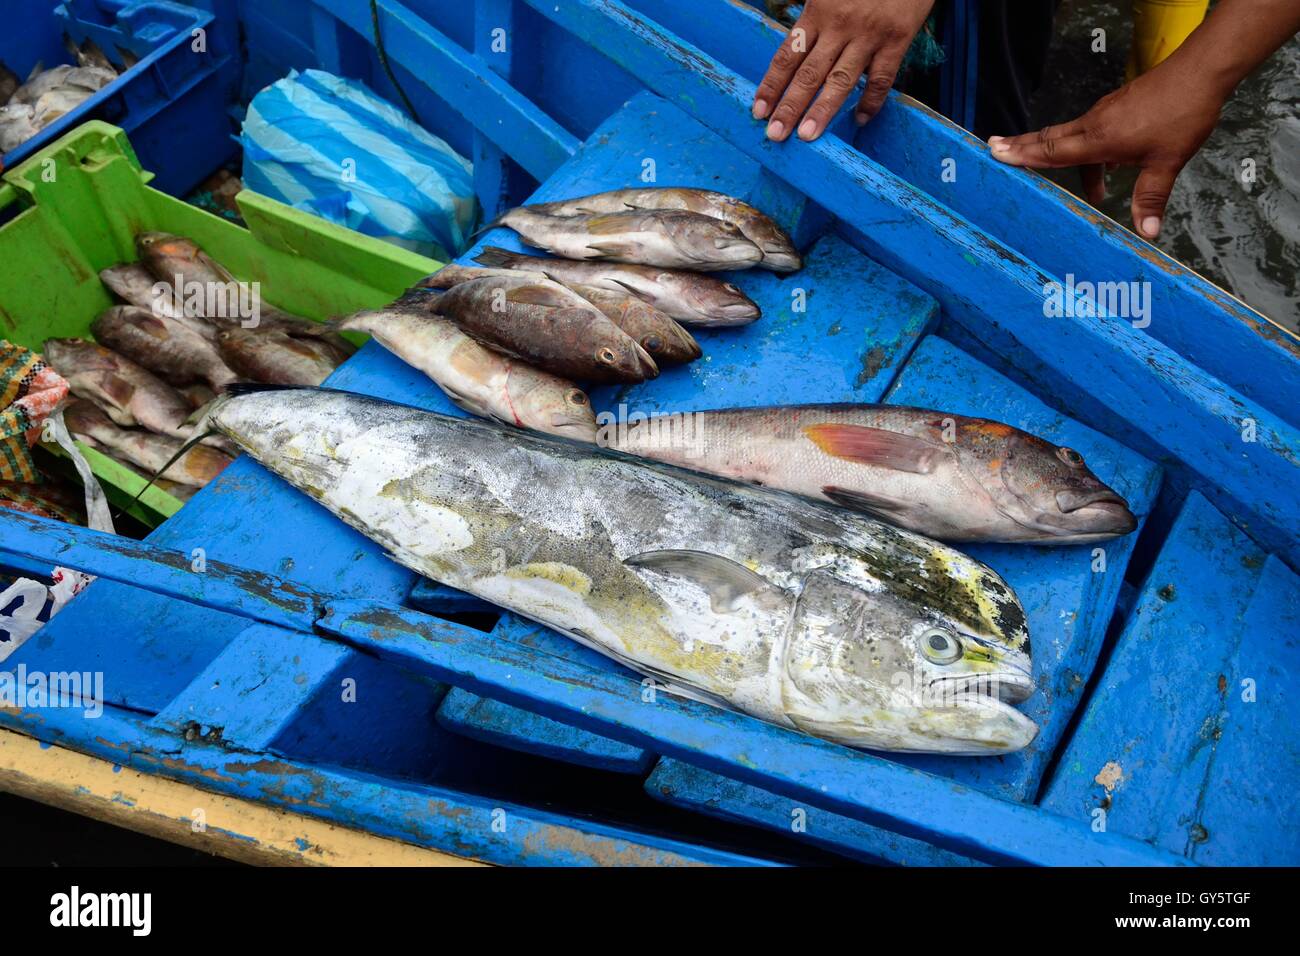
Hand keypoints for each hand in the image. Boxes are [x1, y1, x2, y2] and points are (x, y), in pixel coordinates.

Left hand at [753, 0, 935, 141]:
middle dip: (789, 107)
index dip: (771, 85)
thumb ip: (810, 15)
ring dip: (822, 111)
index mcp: (818, 12)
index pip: (787, 56)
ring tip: (807, 136)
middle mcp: (840, 26)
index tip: (759, 110)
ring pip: (841, 80)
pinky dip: (871, 102)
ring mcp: (869, 35)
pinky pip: (882, 79)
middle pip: (808, 74)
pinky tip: (858, 120)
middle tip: (775, 134)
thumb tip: (794, 45)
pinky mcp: (897, 39)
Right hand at [986, 58, 1226, 239]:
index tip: (995, 152)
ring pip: (1069, 135)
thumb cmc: (1183, 114)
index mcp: (1100, 140)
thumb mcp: (1167, 163)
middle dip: (1021, 145)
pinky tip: (1105, 165)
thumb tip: (1146, 233)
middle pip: (1049, 138)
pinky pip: (1089, 131)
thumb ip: (1151, 197)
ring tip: (1063, 175)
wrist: (1200, 73)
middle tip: (993, 148)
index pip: (1052, 151)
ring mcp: (1105, 113)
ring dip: (1054, 151)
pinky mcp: (1116, 107)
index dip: (1023, 155)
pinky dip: (1083, 148)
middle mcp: (1095, 124)